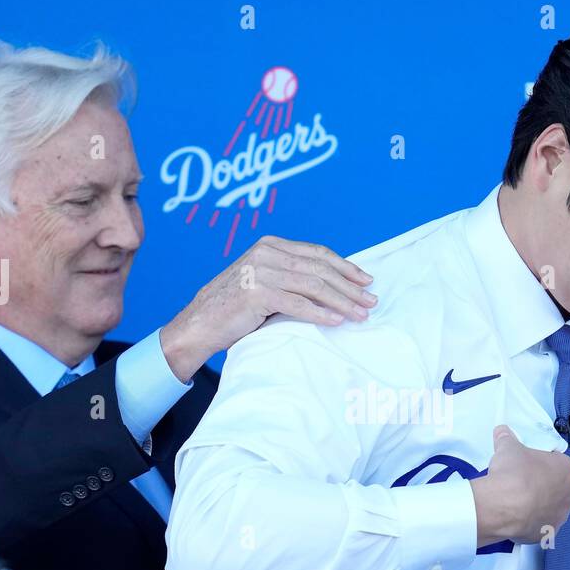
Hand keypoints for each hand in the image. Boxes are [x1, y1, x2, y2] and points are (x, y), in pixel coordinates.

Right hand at [159, 236, 376, 381]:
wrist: (198, 324)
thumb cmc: (234, 308)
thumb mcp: (264, 282)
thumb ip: (290, 276)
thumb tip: (332, 285)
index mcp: (271, 245)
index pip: (318, 253)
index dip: (345, 266)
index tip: (366, 280)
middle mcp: (266, 253)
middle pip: (320, 268)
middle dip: (350, 286)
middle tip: (372, 301)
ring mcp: (260, 271)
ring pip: (313, 285)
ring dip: (342, 301)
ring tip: (361, 314)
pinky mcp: (256, 293)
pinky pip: (297, 304)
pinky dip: (320, 313)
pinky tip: (337, 321)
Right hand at [469, 425, 569, 546]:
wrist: (503, 506)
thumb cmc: (513, 474)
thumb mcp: (507, 448)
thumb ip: (507, 438)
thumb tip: (502, 432)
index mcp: (567, 469)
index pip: (557, 462)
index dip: (541, 463)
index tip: (527, 466)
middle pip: (557, 486)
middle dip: (542, 485)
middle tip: (521, 483)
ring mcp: (561, 515)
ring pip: (551, 507)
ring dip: (538, 505)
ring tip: (517, 502)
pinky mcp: (549, 533)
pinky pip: (542, 525)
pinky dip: (532, 522)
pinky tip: (517, 517)